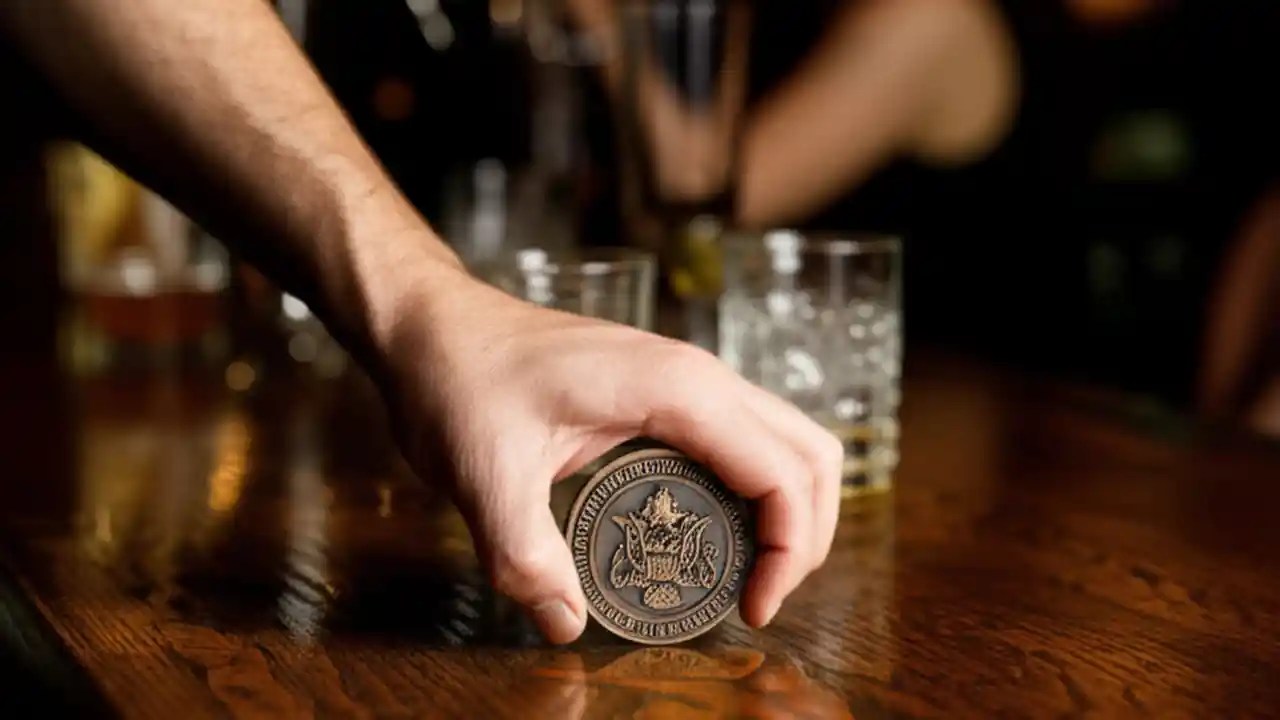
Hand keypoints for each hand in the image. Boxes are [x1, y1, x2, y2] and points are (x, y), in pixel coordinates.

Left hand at [376, 268, 842, 643]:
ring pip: (785, 443)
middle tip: (757, 599)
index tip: (750, 610)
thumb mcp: (485, 475)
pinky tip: (703, 538)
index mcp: (676, 389)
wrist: (431, 322)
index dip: (786, 550)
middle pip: (808, 454)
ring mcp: (686, 380)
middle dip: (804, 535)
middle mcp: (698, 377)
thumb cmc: (458, 377)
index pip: (780, 472)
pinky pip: (743, 441)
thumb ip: (526, 557)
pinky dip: (753, 492)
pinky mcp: (666, 393)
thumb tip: (567, 626)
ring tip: (741, 576)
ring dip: (787, 512)